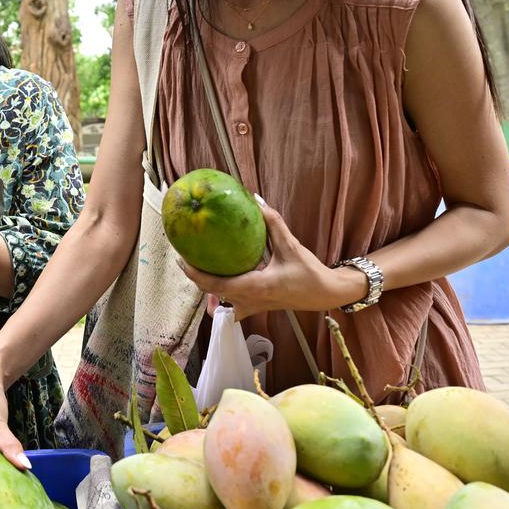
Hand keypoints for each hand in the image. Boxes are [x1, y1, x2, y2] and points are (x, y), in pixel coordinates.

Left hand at [178, 197, 359, 320]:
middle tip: (185, 258)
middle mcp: (249, 301)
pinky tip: (220, 287)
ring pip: (221, 302)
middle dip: (196, 277)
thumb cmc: (309, 272)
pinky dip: (222, 298)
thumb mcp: (291, 245)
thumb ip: (273, 222)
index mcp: (254, 287)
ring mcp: (253, 307)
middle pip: (212, 293)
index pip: (215, 285)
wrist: (326, 294)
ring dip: (208, 288)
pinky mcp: (257, 308)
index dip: (195, 274)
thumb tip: (256, 200)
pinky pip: (233, 307)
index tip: (182, 259)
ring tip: (200, 268)